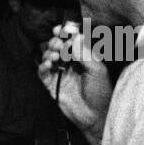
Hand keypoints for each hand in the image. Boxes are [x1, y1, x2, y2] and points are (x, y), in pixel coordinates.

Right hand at [38, 22, 112, 141]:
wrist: (95, 115)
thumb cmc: (101, 92)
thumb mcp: (97, 69)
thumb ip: (84, 53)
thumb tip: (73, 37)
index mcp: (83, 57)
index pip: (71, 40)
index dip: (65, 33)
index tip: (61, 29)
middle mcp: (70, 63)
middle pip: (58, 46)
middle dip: (56, 42)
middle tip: (59, 44)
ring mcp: (60, 73)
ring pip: (48, 56)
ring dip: (49, 52)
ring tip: (55, 56)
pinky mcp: (51, 84)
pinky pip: (42, 72)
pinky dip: (43, 66)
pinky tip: (49, 64)